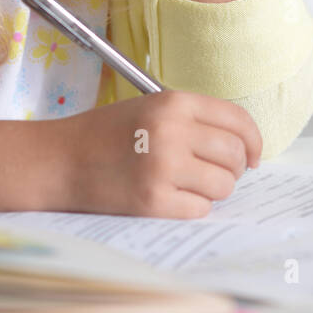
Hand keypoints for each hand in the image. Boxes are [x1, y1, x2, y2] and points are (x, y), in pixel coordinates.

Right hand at [56, 91, 262, 218]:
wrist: (59, 161)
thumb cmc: (106, 134)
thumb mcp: (150, 108)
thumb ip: (193, 120)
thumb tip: (242, 146)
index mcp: (173, 103)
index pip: (237, 119)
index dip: (253, 140)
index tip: (253, 156)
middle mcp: (171, 131)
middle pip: (235, 155)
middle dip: (234, 168)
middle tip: (218, 174)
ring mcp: (162, 167)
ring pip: (223, 185)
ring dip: (213, 189)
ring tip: (189, 185)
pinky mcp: (152, 201)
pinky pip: (200, 209)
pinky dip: (192, 207)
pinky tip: (171, 198)